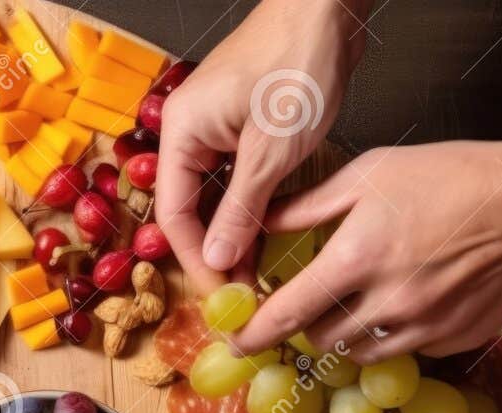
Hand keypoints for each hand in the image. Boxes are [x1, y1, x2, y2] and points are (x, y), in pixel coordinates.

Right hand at [157, 0, 366, 293]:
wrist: (326, 6)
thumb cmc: (297, 62)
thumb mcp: (271, 151)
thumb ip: (241, 210)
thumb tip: (219, 260)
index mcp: (181, 135)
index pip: (175, 216)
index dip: (196, 260)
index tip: (220, 295)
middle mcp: (190, 133)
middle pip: (191, 209)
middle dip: (214, 252)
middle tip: (241, 293)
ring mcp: (215, 128)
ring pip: (215, 196)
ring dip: (234, 234)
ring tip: (257, 273)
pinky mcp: (241, 125)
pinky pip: (235, 177)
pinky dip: (249, 206)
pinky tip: (267, 234)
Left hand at [229, 140, 501, 359]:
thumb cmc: (452, 176)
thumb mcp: (371, 174)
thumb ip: (307, 207)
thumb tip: (255, 225)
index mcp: (356, 261)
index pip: (285, 315)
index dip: (253, 334)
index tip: (235, 342)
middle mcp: (385, 304)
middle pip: (318, 339)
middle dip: (305, 325)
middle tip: (309, 302)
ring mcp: (422, 328)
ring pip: (358, 352)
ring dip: (345, 334)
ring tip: (358, 299)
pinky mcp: (452, 340)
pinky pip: (404, 350)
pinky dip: (392, 334)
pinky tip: (407, 300)